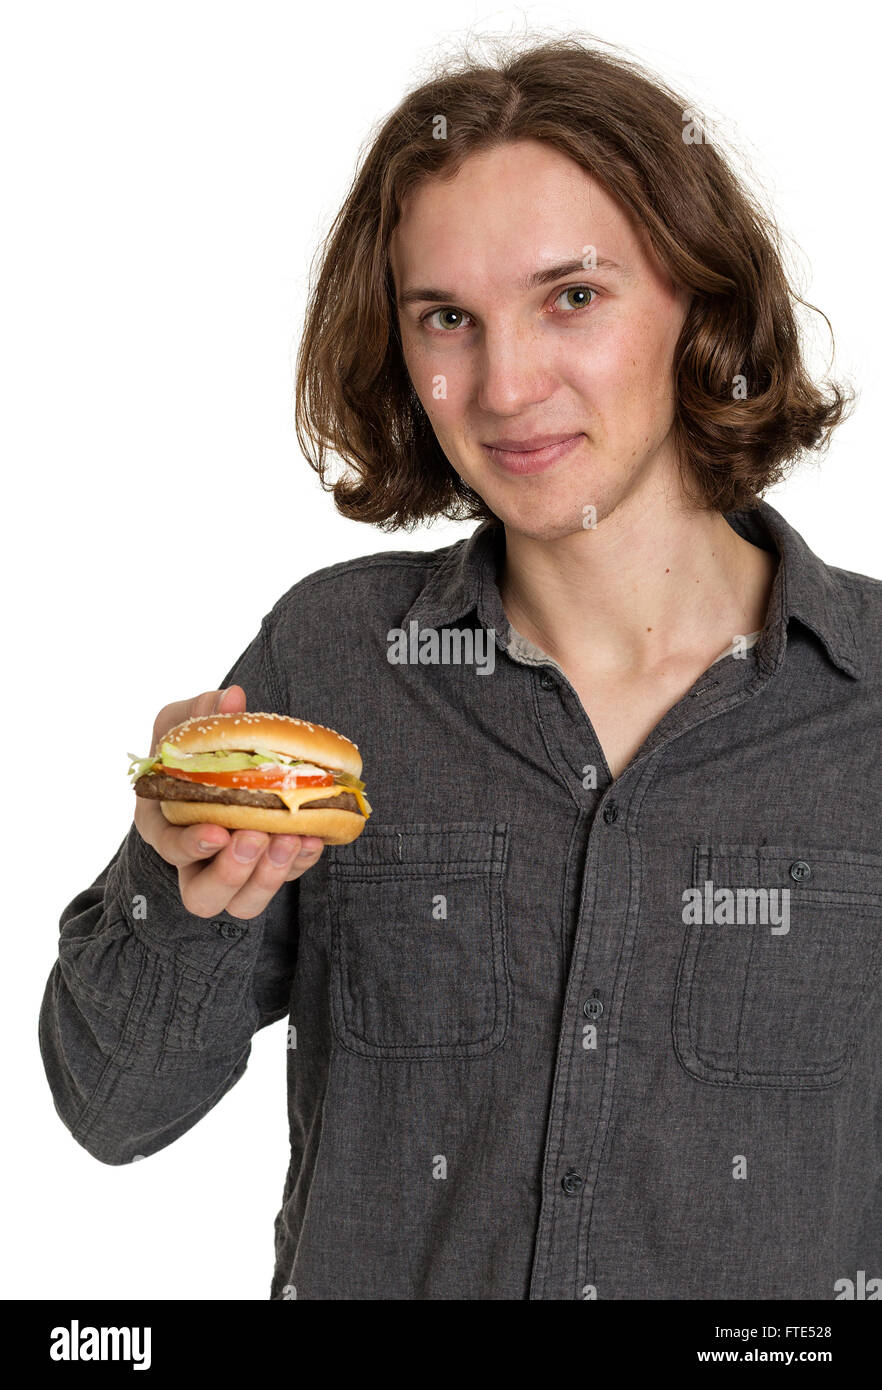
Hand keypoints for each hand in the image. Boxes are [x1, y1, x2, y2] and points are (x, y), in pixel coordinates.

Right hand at [134, 685, 324, 918]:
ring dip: (270, 875)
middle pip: (203, 896)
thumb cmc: (192, 745)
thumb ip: (201, 711)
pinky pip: (282, 879)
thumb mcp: (185, 721)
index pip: (168, 849)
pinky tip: (313, 837)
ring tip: (291, 838)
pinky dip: (300, 862)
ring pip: (245, 902)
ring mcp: (234, 869)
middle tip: (256, 838)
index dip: (190, 845)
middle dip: (232, 873)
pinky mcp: (267, 867)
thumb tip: (233, 697)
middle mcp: (196, 860)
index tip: (217, 832)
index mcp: (165, 824)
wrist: (223, 763)